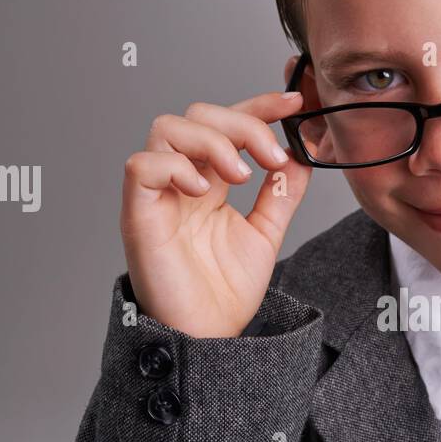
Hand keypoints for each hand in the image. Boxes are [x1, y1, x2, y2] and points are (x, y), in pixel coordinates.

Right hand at [121, 61, 311, 335]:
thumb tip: (302, 153)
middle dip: (242, 123)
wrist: (207, 338)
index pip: (228, 123)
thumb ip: (281, 194)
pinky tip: (203, 189)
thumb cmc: (223, 294)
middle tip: (271, 156)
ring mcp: (158, 195)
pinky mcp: (138, 213)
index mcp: (210, 182)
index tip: (294, 104)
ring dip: (212, 141)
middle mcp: (181, 181)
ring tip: (240, 176)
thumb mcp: (266, 234)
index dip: (259, 105)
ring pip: (167, 127)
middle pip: (198, 114)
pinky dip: (175, 166)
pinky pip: (142, 165)